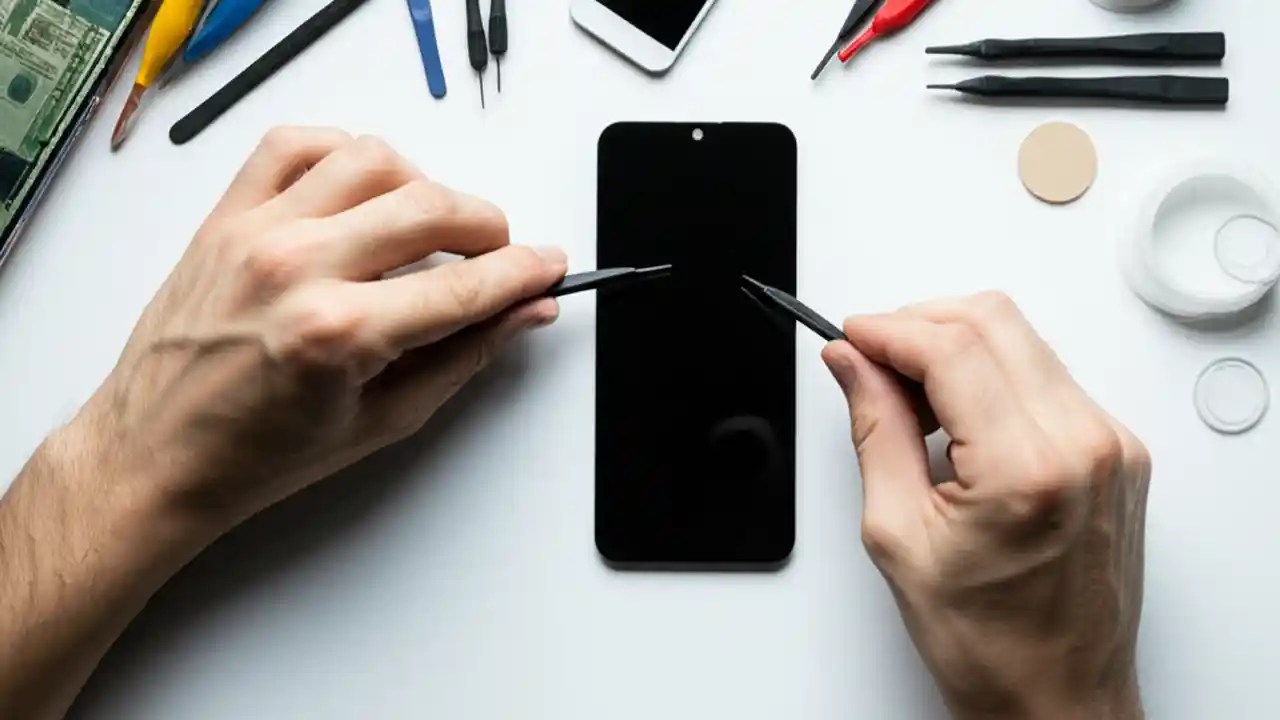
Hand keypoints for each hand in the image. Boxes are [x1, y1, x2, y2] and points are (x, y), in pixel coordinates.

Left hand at [73, 127, 566, 529]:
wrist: (156, 454)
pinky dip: (342, 154)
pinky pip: (294, 145)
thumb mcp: (384, 421)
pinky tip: (362, 192)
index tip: (550, 265)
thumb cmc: (259, 454)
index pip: (464, 284)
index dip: (523, 272)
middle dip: (488, 226)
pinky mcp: (226, 216)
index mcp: (338, 335)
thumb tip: (522, 311)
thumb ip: (464, 357)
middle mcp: (296, 269)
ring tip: (428, 226)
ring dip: (422, 186)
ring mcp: (256, 233)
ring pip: (372, 159)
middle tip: (498, 254)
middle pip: (431, 208)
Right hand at [823, 292, 1149, 719]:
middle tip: (873, 359)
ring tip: (911, 398)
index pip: (952, 347)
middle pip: (994, 321)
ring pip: (1022, 340)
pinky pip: (1047, 376)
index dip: (889, 329)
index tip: (851, 336)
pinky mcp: (1118, 450)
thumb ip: (875, 430)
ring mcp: (1111, 444)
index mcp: (1027, 470)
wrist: (1057, 698)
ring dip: (955, 346)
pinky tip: (956, 417)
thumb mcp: (898, 535)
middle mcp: (1084, 444)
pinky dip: (991, 375)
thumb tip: (853, 363)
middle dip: (920, 323)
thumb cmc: (987, 643)